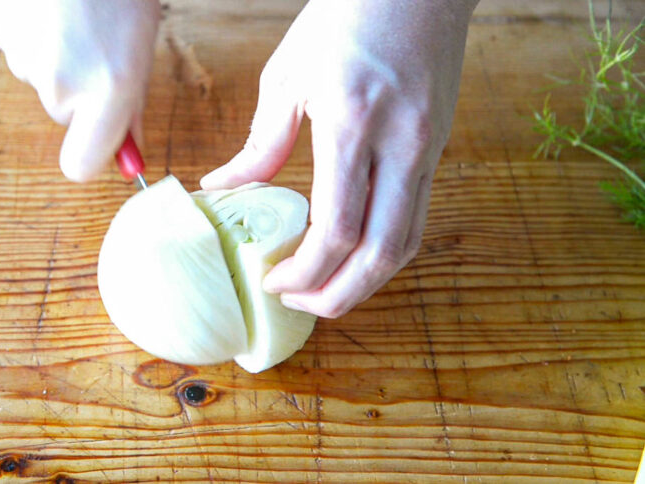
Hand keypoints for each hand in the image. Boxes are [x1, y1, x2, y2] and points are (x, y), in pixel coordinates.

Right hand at [0, 0, 160, 180]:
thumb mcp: (141, 50)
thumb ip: (132, 107)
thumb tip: (129, 156)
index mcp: (109, 92)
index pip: (81, 167)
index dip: (91, 156)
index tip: (101, 141)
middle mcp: (63, 86)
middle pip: (65, 116)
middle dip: (82, 92)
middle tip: (99, 46)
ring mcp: (25, 60)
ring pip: (43, 81)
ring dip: (60, 60)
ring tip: (77, 19)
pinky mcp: (1, 35)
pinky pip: (23, 53)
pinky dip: (37, 38)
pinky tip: (52, 9)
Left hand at [201, 0, 477, 317]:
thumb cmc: (345, 17)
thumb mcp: (287, 76)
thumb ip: (259, 144)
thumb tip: (222, 187)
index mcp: (350, 123)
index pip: (336, 229)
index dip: (304, 271)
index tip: (273, 281)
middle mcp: (398, 145)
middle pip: (379, 254)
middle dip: (338, 296)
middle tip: (300, 305)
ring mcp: (426, 148)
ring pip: (406, 243)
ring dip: (366, 281)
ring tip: (325, 289)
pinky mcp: (437, 147)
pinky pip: (416, 216)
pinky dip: (383, 248)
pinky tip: (353, 252)